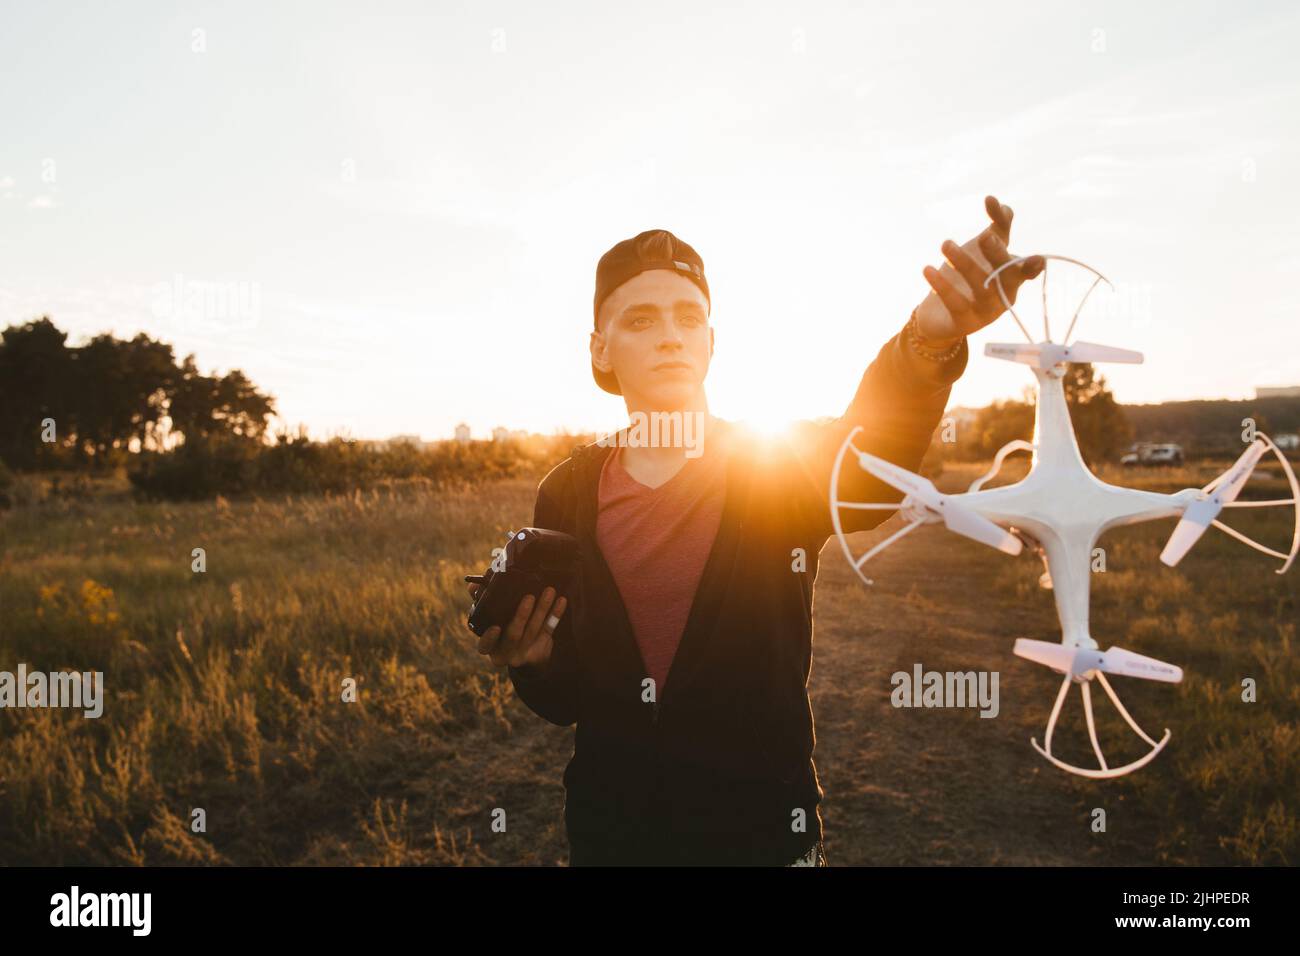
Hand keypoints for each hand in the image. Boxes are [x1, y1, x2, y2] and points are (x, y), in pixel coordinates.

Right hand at [466, 581, 565, 670]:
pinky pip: (549, 630)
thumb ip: (480, 603)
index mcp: (490, 646)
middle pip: (514, 635)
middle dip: (522, 616)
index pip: (485, 646)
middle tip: (529, 597)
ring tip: (549, 591)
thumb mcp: (489, 619)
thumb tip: (472, 586)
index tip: (496, 628)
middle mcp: (506, 652)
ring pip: (534, 629)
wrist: (524, 654)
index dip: (489, 639)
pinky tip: (561, 600)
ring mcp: (524, 652)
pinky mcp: (541, 648)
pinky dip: (555, 614)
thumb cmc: (501, 629)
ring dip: (542, 609)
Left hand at [915, 195, 1045, 342]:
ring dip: (964, 263)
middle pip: (1005, 276)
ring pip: (980, 287)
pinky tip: (926, 268)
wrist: (939, 317)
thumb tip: (1001, 204)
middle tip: (984, 236)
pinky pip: (954, 302)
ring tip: (945, 243)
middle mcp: (1003, 295)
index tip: (1036, 259)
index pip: (1023, 266)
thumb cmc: (966, 279)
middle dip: (996, 255)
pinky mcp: (963, 322)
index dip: (1031, 264)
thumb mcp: (982, 252)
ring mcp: (985, 311)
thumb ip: (996, 231)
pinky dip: (941, 285)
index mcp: (1012, 278)